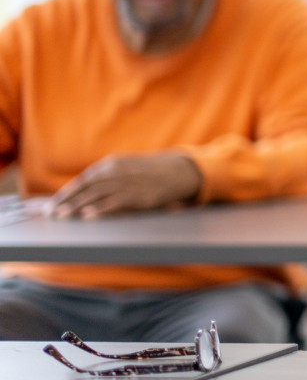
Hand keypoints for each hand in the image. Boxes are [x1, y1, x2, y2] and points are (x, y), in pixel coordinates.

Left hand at [49, 153, 202, 218]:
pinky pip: (115, 203)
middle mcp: (119, 172)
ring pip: (97, 195)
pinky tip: (87, 215)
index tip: (53, 203)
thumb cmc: (153, 173)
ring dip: (77, 206)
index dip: (68, 192)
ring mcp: (129, 183)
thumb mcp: (129, 168)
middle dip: (67, 200)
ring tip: (63, 216)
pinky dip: (99, 209)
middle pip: (87, 187)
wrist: (181, 171)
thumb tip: (86, 191)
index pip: (85, 179)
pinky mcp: (140, 195)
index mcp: (114, 163)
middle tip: (51, 212)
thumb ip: (110, 177)